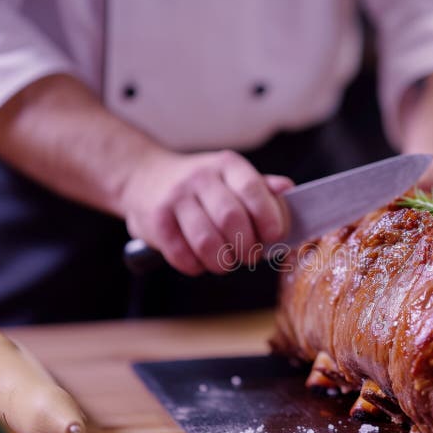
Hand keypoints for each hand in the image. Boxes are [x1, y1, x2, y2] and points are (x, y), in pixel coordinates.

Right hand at [120, 150, 292, 274]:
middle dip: (246, 246)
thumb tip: (288, 190)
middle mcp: (200, 178)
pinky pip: (181, 254)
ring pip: (206, 242)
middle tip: (249, 255)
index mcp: (227, 165)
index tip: (274, 236)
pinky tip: (200, 261)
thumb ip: (261, 187)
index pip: (253, 190)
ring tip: (226, 262)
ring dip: (223, 262)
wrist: (144, 177)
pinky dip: (196, 266)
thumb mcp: (232, 177)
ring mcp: (176, 198)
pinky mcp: (157, 221)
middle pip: (231, 219)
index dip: (268, 218)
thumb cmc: (201, 185)